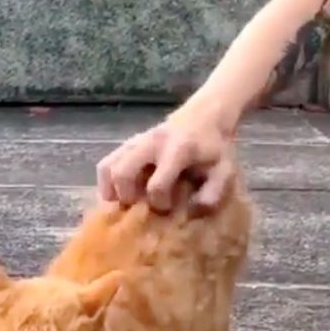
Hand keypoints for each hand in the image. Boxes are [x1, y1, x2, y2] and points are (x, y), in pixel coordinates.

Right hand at [96, 107, 238, 210]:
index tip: (169, 208)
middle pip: (122, 173)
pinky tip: (118, 194)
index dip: (160, 204)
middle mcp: (151, 143)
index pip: (156, 186)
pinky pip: (105, 164)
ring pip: (107, 167)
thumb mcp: (224, 171)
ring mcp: (135, 141)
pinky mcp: (126, 143)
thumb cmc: (214, 149)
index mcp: (177, 150)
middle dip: (128, 198)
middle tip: (141, 207)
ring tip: (127, 202)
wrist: (203, 118)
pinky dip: (107, 183)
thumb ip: (212, 194)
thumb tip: (189, 212)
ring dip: (113, 191)